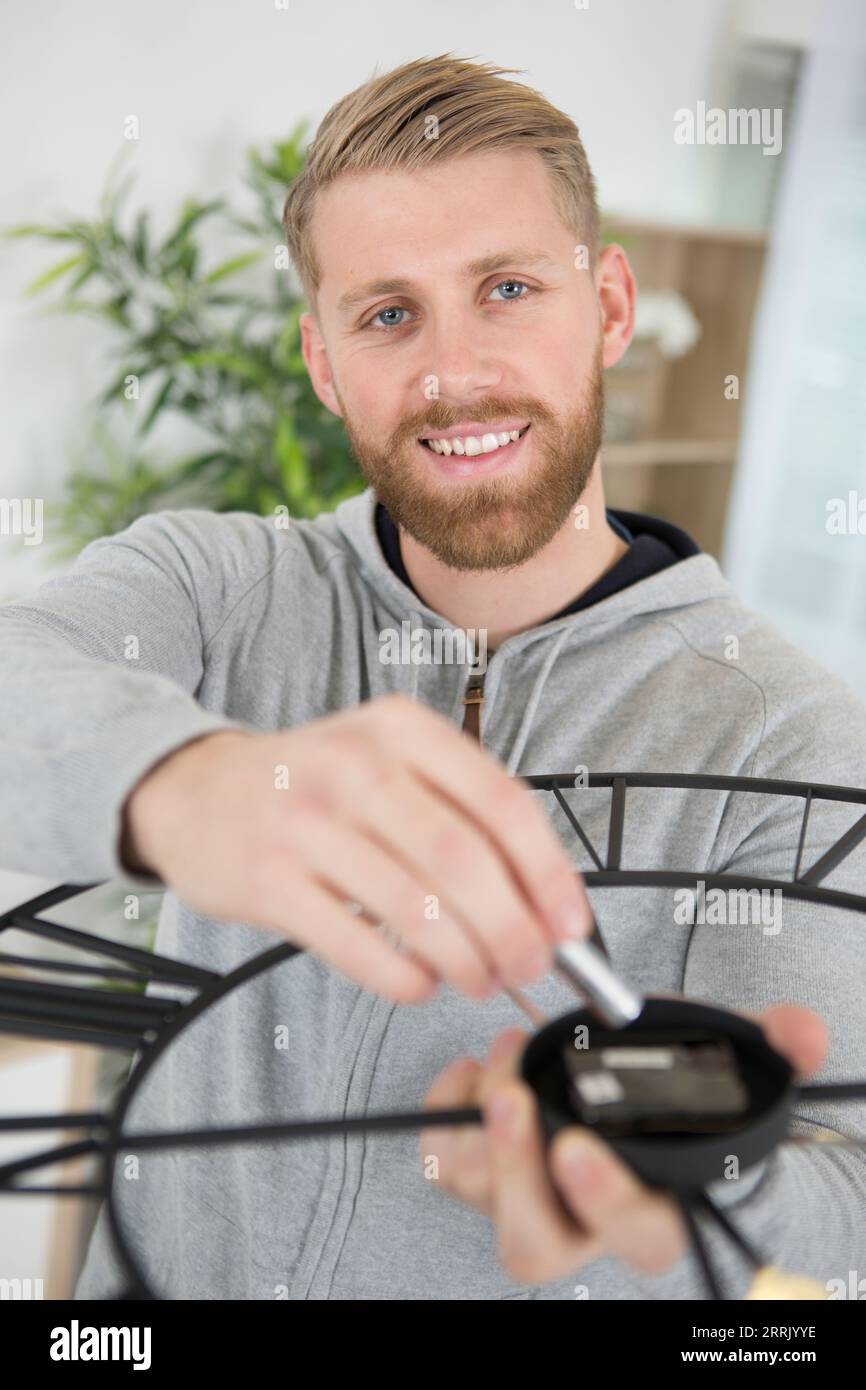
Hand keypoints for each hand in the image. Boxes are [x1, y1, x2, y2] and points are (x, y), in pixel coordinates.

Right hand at [121, 693, 593, 1002]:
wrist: (193, 790)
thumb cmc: (311, 784)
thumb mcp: (386, 761)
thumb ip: (460, 813)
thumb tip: (541, 900)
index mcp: (400, 730)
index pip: (500, 802)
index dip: (547, 872)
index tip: (570, 923)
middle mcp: (354, 764)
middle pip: (462, 860)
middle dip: (512, 928)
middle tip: (531, 965)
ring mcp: (306, 822)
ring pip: (415, 908)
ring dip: (465, 959)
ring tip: (482, 980)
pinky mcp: (269, 880)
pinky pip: (356, 943)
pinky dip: (403, 977)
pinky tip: (422, 984)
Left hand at [420, 1003, 828, 1284]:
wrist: (653, 1110)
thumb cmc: (691, 1102)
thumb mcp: (738, 1069)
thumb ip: (774, 1051)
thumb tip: (802, 1032)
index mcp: (658, 1205)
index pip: (633, 1230)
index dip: (603, 1197)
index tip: (579, 1144)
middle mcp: (587, 1218)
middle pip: (536, 1240)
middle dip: (514, 1171)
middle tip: (513, 1097)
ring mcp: (534, 1194)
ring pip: (484, 1202)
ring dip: (478, 1131)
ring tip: (501, 1059)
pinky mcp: (492, 1166)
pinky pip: (448, 1161)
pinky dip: (445, 1113)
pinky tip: (467, 1068)